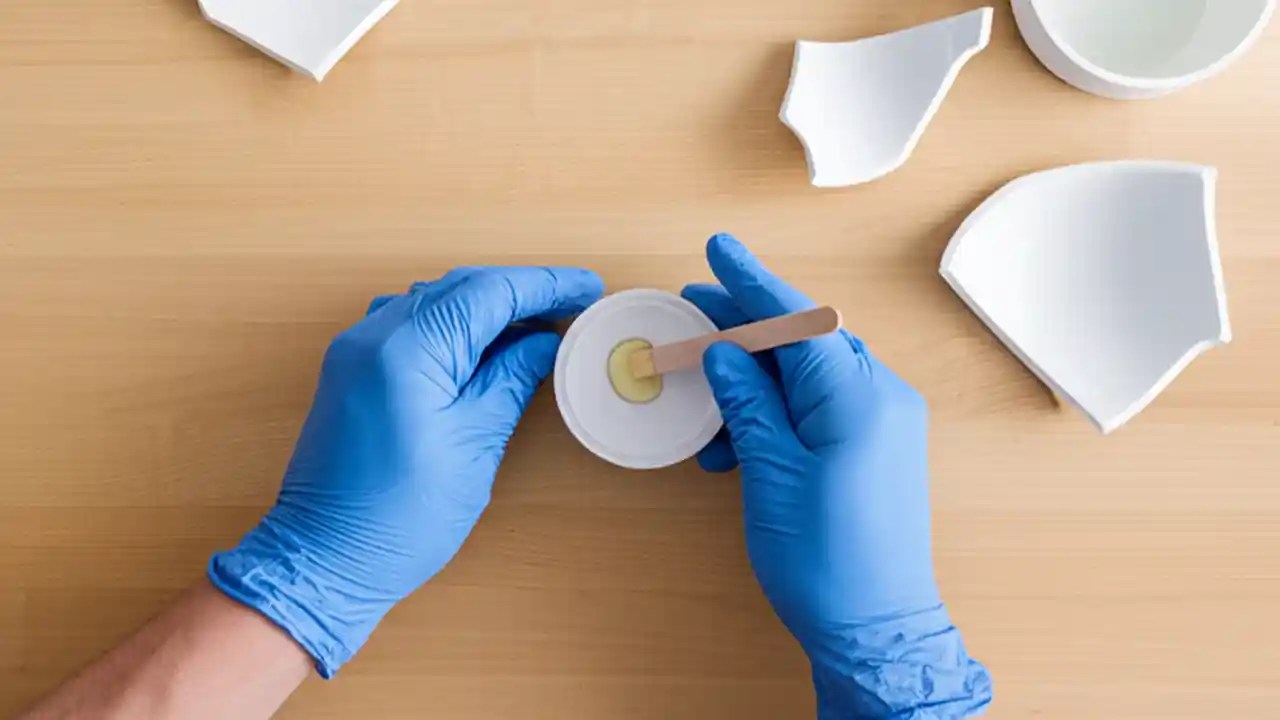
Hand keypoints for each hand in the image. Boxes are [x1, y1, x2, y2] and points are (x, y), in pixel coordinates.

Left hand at [210, 267, 604, 676]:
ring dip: (488, 307)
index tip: (588, 288)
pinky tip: (485, 348)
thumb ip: (511, 381)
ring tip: (538, 327)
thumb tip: (544, 343)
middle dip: (521, 293)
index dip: (545, 285)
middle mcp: (374, 335)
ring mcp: (356, 350)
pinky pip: (410, 325)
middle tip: (574, 306)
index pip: (489, 292)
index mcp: (407, 349)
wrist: (322, 561)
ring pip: (435, 303)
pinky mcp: (352, 371)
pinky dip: (454, 327)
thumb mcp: (474, 445)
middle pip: (460, 289)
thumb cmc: (399, 516)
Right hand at [684, 235, 989, 717]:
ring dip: (753, 376)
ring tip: (701, 393)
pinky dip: (775, 409)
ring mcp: (881, 422)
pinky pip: (819, 404)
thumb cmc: (826, 559)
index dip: (752, 281)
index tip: (717, 249)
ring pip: (807, 371)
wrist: (877, 629)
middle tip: (691, 309)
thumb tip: (725, 352)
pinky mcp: (873, 447)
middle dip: (745, 322)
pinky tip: (731, 440)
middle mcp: (880, 397)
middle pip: (804, 337)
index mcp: (857, 396)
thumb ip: (748, 404)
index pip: (798, 317)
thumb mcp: (771, 474)